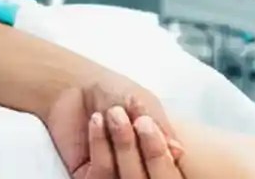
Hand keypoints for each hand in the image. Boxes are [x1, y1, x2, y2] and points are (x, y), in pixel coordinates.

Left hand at [44, 74, 181, 178]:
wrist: (76, 84)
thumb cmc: (114, 93)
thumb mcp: (146, 106)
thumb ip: (162, 128)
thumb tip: (178, 152)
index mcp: (155, 155)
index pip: (167, 166)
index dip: (162, 150)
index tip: (154, 126)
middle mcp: (136, 169)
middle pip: (149, 176)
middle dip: (144, 147)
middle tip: (137, 119)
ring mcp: (113, 174)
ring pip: (127, 178)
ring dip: (123, 145)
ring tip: (114, 113)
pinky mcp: (88, 177)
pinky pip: (101, 175)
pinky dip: (101, 147)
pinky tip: (96, 121)